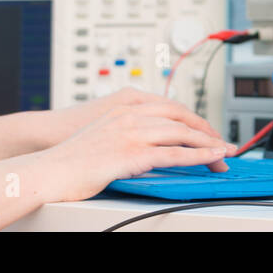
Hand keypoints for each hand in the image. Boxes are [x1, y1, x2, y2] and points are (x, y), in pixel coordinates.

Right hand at [41, 86, 223, 145]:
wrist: (48, 167)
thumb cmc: (72, 155)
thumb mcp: (104, 130)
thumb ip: (127, 127)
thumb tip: (148, 138)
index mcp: (125, 105)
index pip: (171, 106)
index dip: (194, 119)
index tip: (208, 131)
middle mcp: (131, 114)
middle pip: (181, 117)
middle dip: (206, 131)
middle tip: (223, 144)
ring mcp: (131, 133)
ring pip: (181, 134)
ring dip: (208, 145)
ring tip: (224, 155)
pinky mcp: (130, 155)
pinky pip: (173, 154)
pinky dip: (198, 156)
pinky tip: (211, 160)